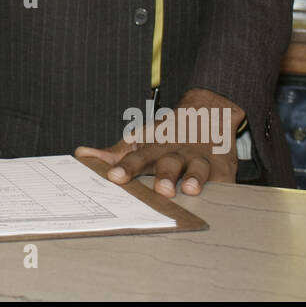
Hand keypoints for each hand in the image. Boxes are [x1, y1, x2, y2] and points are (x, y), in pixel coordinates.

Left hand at [74, 89, 243, 197]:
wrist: (207, 112)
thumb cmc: (166, 135)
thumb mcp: (140, 140)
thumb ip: (114, 153)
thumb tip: (82, 154)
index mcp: (153, 147)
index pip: (136, 157)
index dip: (126, 167)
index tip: (115, 177)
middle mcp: (175, 152)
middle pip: (167, 163)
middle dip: (163, 176)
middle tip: (159, 190)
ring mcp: (199, 159)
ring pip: (196, 168)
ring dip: (193, 178)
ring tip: (189, 189)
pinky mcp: (221, 168)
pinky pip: (223, 179)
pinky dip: (222, 186)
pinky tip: (221, 194)